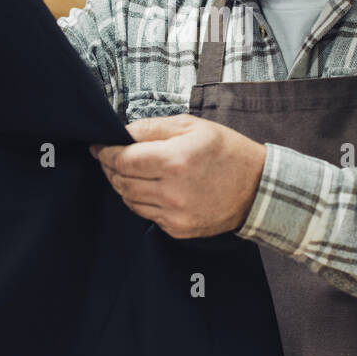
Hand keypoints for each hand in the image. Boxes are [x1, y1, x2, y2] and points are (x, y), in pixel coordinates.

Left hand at [90, 114, 266, 238]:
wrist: (258, 188)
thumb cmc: (226, 152)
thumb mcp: (192, 126)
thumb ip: (152, 128)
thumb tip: (120, 133)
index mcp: (174, 161)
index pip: (122, 160)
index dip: (105, 152)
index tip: (99, 146)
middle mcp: (172, 191)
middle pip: (120, 181)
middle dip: (110, 167)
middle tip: (111, 157)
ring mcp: (175, 214)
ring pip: (129, 200)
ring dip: (123, 184)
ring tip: (131, 171)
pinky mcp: (178, 229)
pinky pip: (145, 214)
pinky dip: (140, 200)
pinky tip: (150, 187)